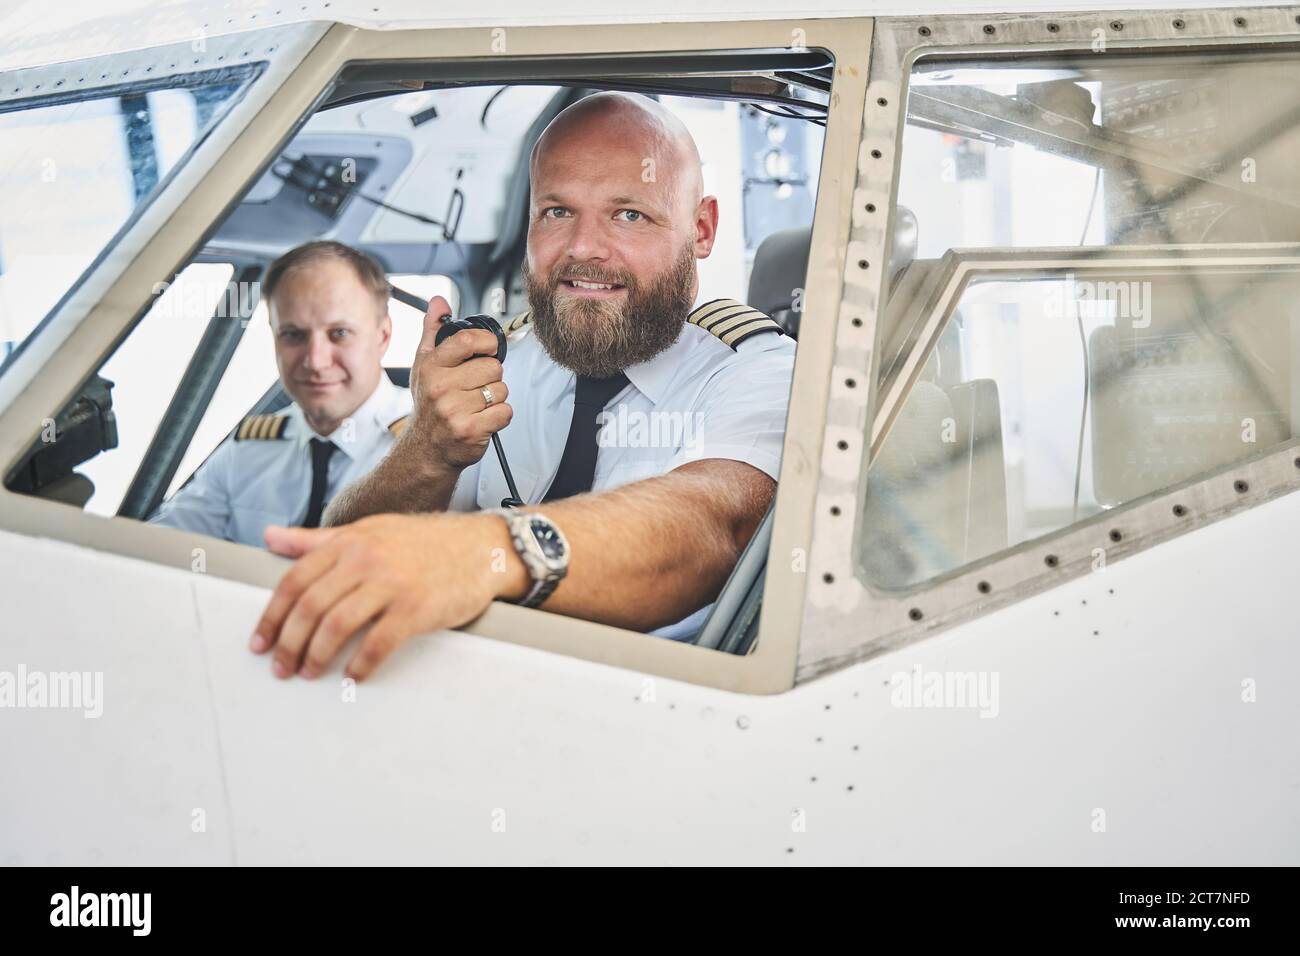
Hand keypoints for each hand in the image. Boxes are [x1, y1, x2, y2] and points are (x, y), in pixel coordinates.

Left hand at [251, 514, 527, 680]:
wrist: (480, 548)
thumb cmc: (423, 543)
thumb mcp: (367, 532)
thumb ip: (316, 540)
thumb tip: (271, 537)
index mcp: (349, 542)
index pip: (295, 581)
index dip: (272, 616)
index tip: (260, 642)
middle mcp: (366, 559)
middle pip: (310, 607)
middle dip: (289, 643)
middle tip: (281, 667)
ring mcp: (392, 583)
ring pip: (337, 625)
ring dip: (317, 656)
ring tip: (309, 672)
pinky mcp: (417, 608)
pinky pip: (379, 643)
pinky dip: (361, 665)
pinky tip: (353, 676)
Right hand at [406, 295, 512, 470]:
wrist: (426, 450)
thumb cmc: (429, 405)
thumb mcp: (424, 364)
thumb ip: (433, 330)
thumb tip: (439, 302)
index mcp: (432, 367)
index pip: (468, 341)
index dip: (487, 343)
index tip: (488, 349)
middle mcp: (440, 387)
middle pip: (493, 367)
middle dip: (491, 377)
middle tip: (475, 387)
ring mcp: (454, 410)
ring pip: (501, 390)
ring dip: (495, 398)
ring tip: (476, 404)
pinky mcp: (470, 430)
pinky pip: (505, 412)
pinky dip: (500, 416)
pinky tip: (483, 419)